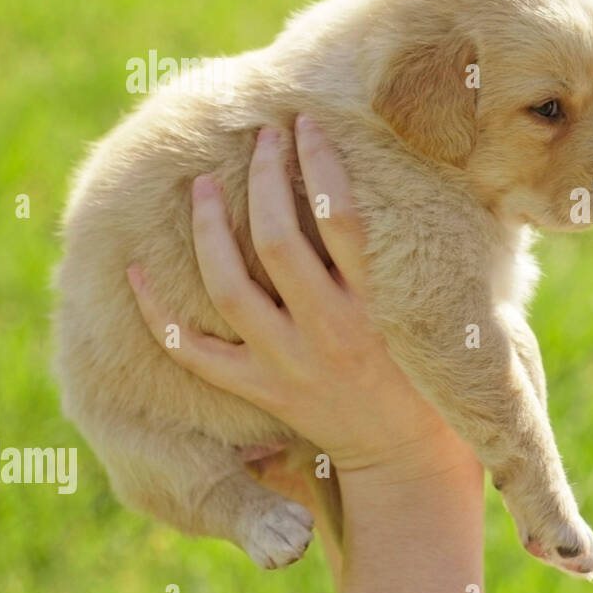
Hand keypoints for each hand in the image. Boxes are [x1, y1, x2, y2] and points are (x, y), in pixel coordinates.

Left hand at [125, 115, 475, 479]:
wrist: (410, 468)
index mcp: (382, 309)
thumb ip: (437, 270)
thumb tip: (458, 196)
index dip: (320, 163)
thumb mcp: (456, 324)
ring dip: (209, 228)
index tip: (308, 124)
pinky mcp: (261, 390)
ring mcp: (289, 363)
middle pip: (277, 240)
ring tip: (199, 185)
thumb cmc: (441, 387)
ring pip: (228, 286)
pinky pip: (193, 352)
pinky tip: (134, 271)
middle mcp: (332, 331)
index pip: (343, 218)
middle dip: (264, 177)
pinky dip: (158, 313)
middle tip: (262, 136)